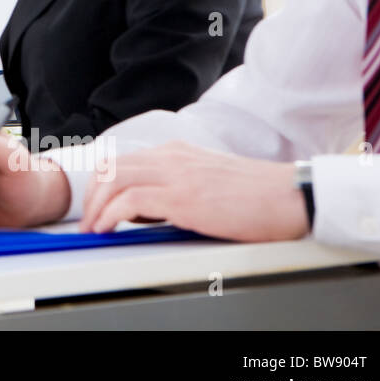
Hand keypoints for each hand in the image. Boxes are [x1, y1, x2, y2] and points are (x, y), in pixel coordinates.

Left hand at [79, 141, 309, 240]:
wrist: (291, 196)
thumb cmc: (258, 195)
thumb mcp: (208, 180)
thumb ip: (178, 185)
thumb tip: (150, 208)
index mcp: (177, 152)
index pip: (123, 161)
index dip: (102, 184)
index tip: (96, 204)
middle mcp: (171, 157)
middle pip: (111, 168)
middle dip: (91, 195)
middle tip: (88, 219)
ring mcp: (176, 175)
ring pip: (113, 180)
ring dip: (96, 206)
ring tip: (94, 228)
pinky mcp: (182, 197)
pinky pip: (130, 200)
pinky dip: (111, 214)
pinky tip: (109, 228)